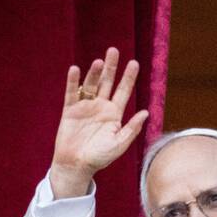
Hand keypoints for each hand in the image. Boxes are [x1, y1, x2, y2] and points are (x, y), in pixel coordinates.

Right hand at [49, 46, 148, 197]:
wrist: (76, 165)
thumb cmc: (99, 158)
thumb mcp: (119, 144)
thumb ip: (132, 129)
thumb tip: (146, 112)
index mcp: (114, 114)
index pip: (123, 91)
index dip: (129, 78)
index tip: (134, 63)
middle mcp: (100, 107)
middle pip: (107, 82)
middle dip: (111, 67)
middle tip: (114, 51)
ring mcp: (85, 107)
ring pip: (90, 85)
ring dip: (94, 73)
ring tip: (98, 62)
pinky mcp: (70, 110)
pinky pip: (72, 93)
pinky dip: (73, 82)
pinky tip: (76, 70)